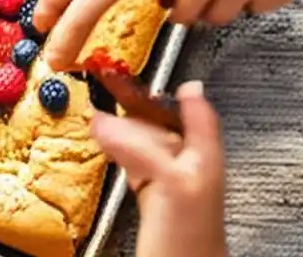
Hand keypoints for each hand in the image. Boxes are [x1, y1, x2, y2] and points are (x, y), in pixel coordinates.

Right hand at [93, 81, 226, 256]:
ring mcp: (171, 187)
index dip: (174, 85)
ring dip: (123, 123)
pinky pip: (134, 166)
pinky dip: (117, 149)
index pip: (194, 109)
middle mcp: (190, 168)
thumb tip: (104, 120)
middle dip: (137, 99)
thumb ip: (140, 148)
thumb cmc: (189, 244)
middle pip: (164, 122)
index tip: (146, 63)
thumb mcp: (172, 184)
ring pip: (147, 142)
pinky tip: (106, 146)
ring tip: (100, 106)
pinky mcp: (153, 205)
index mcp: (203, 158)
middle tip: (108, 79)